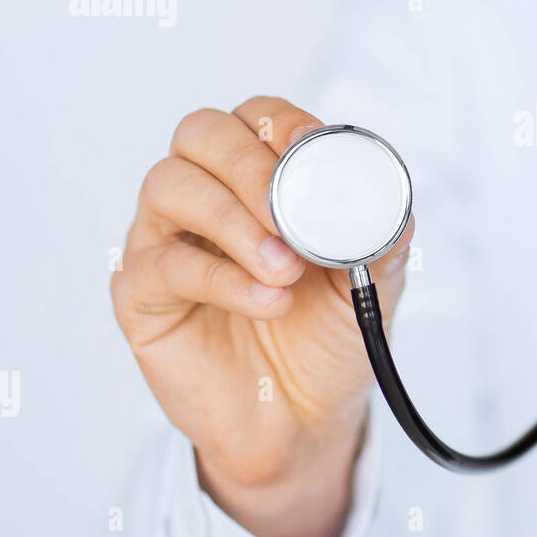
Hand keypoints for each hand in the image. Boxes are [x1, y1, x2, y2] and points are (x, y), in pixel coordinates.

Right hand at [111, 96, 412, 536]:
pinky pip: (163, 264)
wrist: (302, 419)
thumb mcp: (371, 285)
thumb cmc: (327, 337)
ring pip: (170, 186)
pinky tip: (267, 302)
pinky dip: (222, 278)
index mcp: (260, 176)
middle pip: (201, 134)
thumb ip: (381, 241)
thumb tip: (395, 208)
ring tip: (285, 268)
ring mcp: (165, 237)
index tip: (311, 152)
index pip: (258, 116)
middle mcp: (206, 194)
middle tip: (289, 212)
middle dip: (248, 164)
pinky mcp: (140, 292)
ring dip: (233, 221)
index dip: (283, 124)